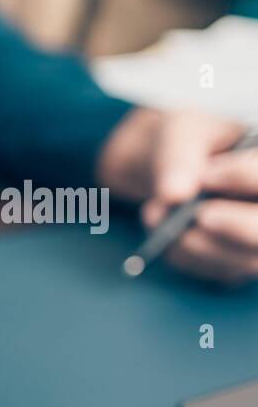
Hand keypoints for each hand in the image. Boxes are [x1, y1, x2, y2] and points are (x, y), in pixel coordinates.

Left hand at [98, 108, 257, 284]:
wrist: (163, 166)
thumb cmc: (182, 142)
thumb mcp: (178, 134)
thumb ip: (177, 158)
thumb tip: (174, 194)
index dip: (244, 177)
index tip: (205, 175)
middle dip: (235, 225)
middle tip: (198, 214)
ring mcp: (255, 237)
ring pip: (249, 260)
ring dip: (198, 244)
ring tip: (159, 214)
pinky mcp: (235, 261)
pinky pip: (218, 272)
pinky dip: (184, 256)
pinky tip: (164, 234)